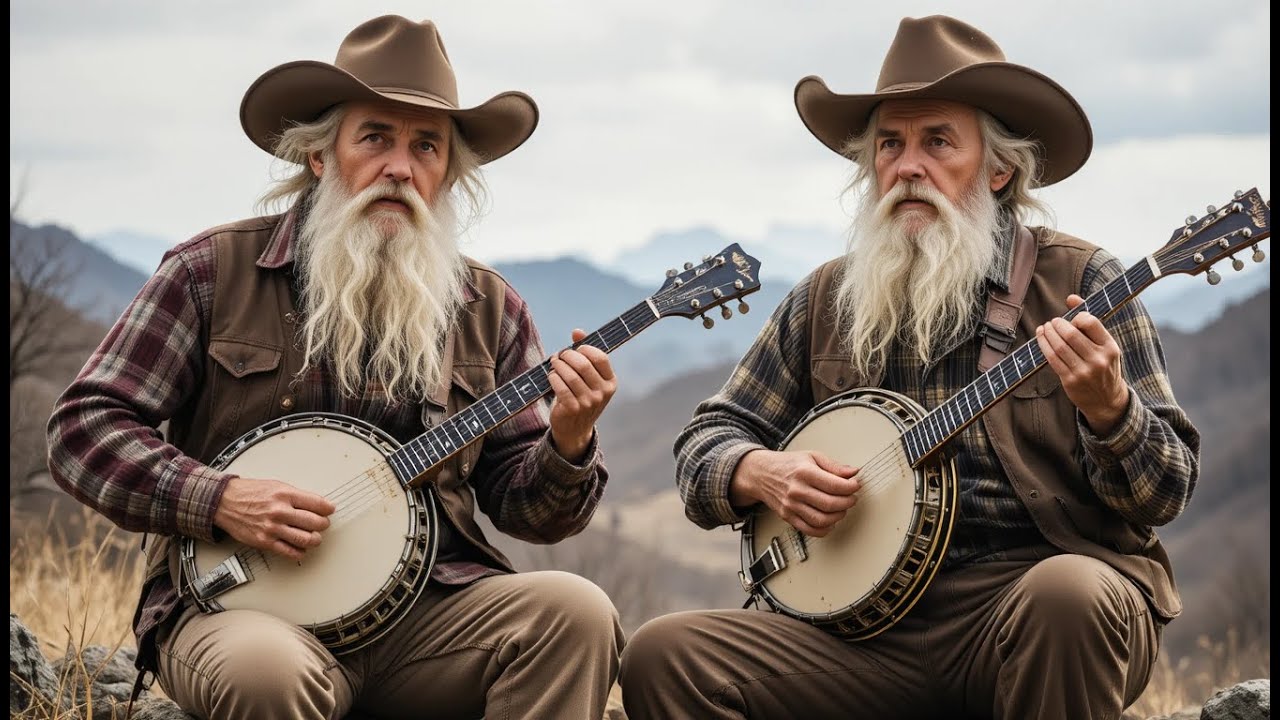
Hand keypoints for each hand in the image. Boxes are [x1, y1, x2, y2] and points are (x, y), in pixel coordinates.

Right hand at [213, 476, 335, 561]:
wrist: (225, 502)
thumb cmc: (250, 492)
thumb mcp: (276, 486)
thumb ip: (296, 496)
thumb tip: (316, 505)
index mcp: (285, 495)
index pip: (317, 504)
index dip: (328, 509)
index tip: (330, 511)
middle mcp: (280, 511)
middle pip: (315, 523)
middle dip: (323, 524)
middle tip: (322, 524)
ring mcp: (273, 528)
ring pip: (306, 539)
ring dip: (315, 539)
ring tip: (314, 537)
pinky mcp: (265, 541)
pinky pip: (289, 552)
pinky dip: (300, 552)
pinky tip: (301, 548)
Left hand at [548, 328, 617, 462]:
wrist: (574, 429)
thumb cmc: (581, 396)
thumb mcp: (588, 377)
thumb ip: (584, 353)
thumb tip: (577, 331)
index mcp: (610, 382)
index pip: (600, 357)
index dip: (585, 348)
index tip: (575, 348)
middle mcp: (602, 393)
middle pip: (583, 364)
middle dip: (568, 355)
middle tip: (560, 355)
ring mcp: (588, 402)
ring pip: (569, 375)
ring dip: (558, 366)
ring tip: (554, 363)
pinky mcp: (573, 409)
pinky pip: (560, 387)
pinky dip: (553, 378)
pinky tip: (552, 376)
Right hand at [729, 449, 859, 536]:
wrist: (761, 473)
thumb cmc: (787, 464)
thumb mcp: (811, 456)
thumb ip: (834, 466)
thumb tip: (853, 473)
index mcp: (804, 472)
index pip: (835, 485)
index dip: (851, 487)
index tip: (855, 486)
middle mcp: (797, 490)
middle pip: (831, 504)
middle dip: (848, 502)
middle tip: (852, 498)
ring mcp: (791, 505)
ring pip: (822, 519)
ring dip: (838, 516)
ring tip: (842, 509)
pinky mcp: (788, 516)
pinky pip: (810, 529)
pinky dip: (824, 529)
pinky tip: (830, 521)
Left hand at [1035, 294, 1129, 434]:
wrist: (1107, 400)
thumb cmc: (1104, 365)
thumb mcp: (1105, 344)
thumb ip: (1090, 322)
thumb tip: (1071, 298)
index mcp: (1110, 347)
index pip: (1090, 322)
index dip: (1077, 316)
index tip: (1072, 318)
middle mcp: (1099, 359)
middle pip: (1070, 334)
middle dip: (1057, 324)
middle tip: (1053, 321)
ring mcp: (1084, 371)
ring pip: (1059, 346)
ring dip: (1047, 333)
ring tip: (1045, 327)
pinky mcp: (1070, 381)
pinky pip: (1052, 359)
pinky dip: (1043, 345)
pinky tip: (1041, 337)